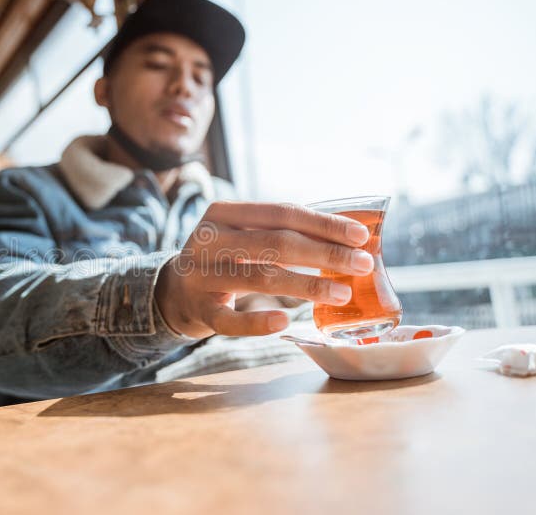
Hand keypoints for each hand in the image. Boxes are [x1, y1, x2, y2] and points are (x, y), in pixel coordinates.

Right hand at [154, 201, 373, 337]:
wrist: (173, 291)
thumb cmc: (224, 259)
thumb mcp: (243, 235)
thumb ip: (282, 232)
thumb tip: (350, 236)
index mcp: (223, 212)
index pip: (281, 212)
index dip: (324, 224)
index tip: (361, 236)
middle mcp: (208, 240)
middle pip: (275, 243)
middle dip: (325, 254)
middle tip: (363, 264)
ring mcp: (201, 276)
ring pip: (260, 277)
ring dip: (307, 285)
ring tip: (342, 293)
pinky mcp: (199, 310)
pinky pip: (231, 321)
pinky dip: (258, 323)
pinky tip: (285, 321)